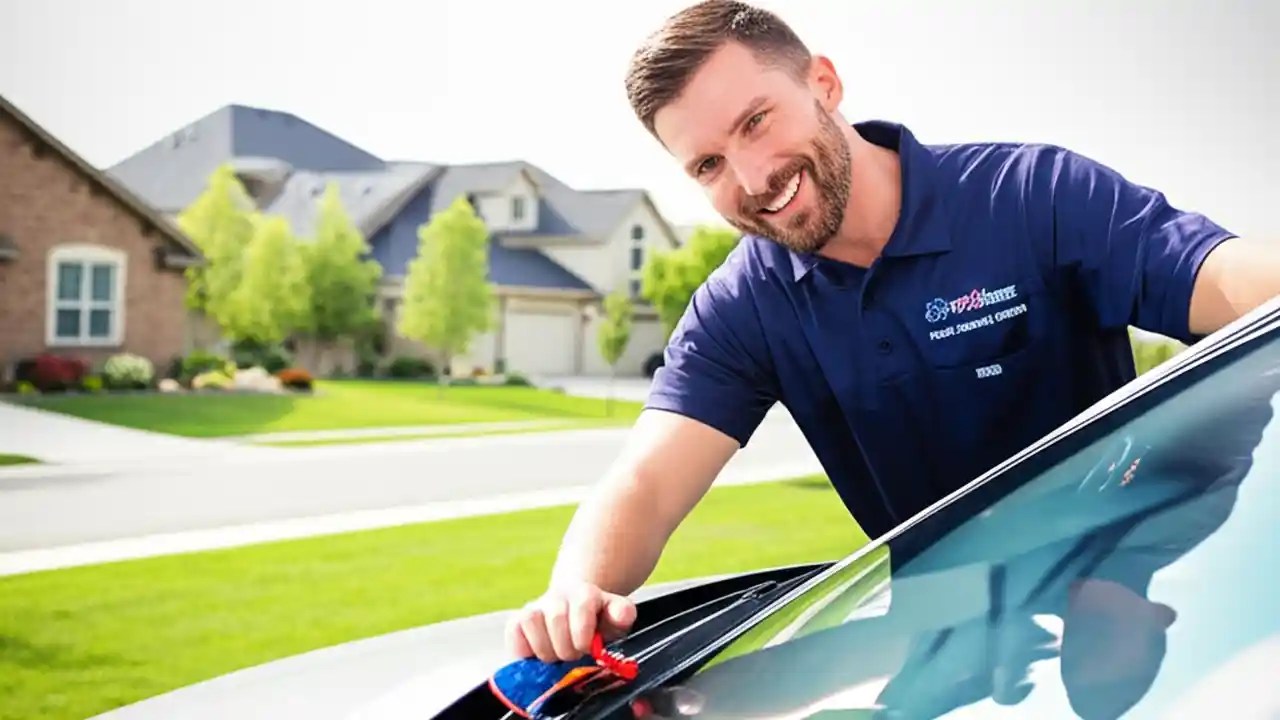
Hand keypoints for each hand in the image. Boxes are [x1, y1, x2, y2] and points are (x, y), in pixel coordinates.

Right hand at [506, 582, 637, 662]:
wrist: (576, 616)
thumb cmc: (598, 623)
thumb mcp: (616, 619)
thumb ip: (622, 614)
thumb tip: (621, 615)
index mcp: (586, 593)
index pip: (582, 607)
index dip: (583, 635)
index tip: (587, 649)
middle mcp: (558, 595)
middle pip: (556, 618)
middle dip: (566, 647)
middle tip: (573, 655)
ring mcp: (536, 606)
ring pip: (531, 620)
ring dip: (545, 648)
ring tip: (556, 655)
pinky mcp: (517, 620)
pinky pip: (514, 630)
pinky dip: (523, 648)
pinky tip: (538, 654)